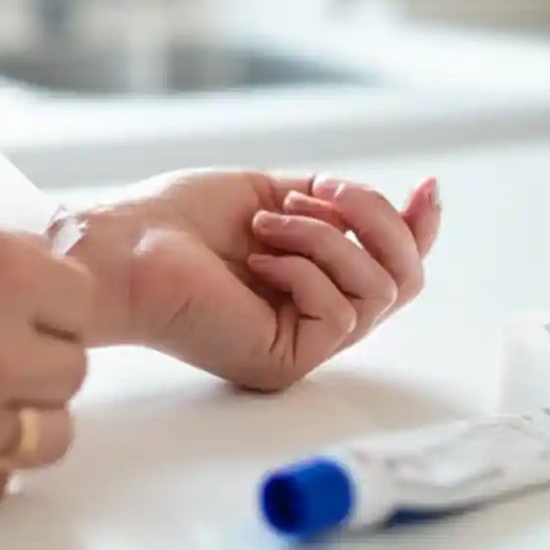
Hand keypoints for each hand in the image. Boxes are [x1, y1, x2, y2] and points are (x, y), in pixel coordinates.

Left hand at [68, 169, 440, 390]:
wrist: (122, 248)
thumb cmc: (174, 221)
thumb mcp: (269, 196)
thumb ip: (332, 206)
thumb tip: (399, 202)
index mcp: (306, 283)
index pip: (387, 268)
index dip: (417, 229)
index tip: (427, 188)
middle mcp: (308, 319)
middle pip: (402, 282)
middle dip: (377, 222)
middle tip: (323, 193)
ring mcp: (298, 345)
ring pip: (378, 291)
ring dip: (326, 238)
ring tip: (266, 225)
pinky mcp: (285, 361)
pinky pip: (340, 312)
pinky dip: (305, 268)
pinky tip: (257, 259)